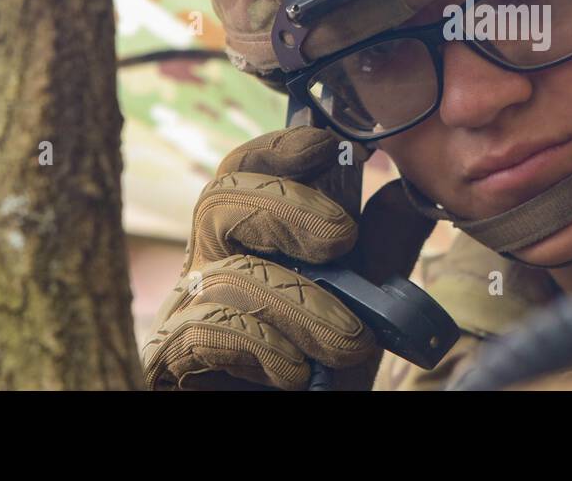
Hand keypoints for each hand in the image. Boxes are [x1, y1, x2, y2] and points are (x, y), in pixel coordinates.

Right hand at [140, 127, 433, 389]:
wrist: (300, 425)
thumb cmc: (321, 373)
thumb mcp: (365, 303)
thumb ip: (381, 252)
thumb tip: (403, 190)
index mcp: (249, 241)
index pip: (247, 171)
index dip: (280, 149)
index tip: (327, 146)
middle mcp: (209, 267)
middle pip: (220, 198)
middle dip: (287, 208)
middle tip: (342, 238)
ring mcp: (184, 311)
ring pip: (228, 272)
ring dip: (300, 305)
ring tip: (348, 342)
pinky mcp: (168, 359)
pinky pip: (202, 328)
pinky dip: (259, 344)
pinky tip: (293, 371)